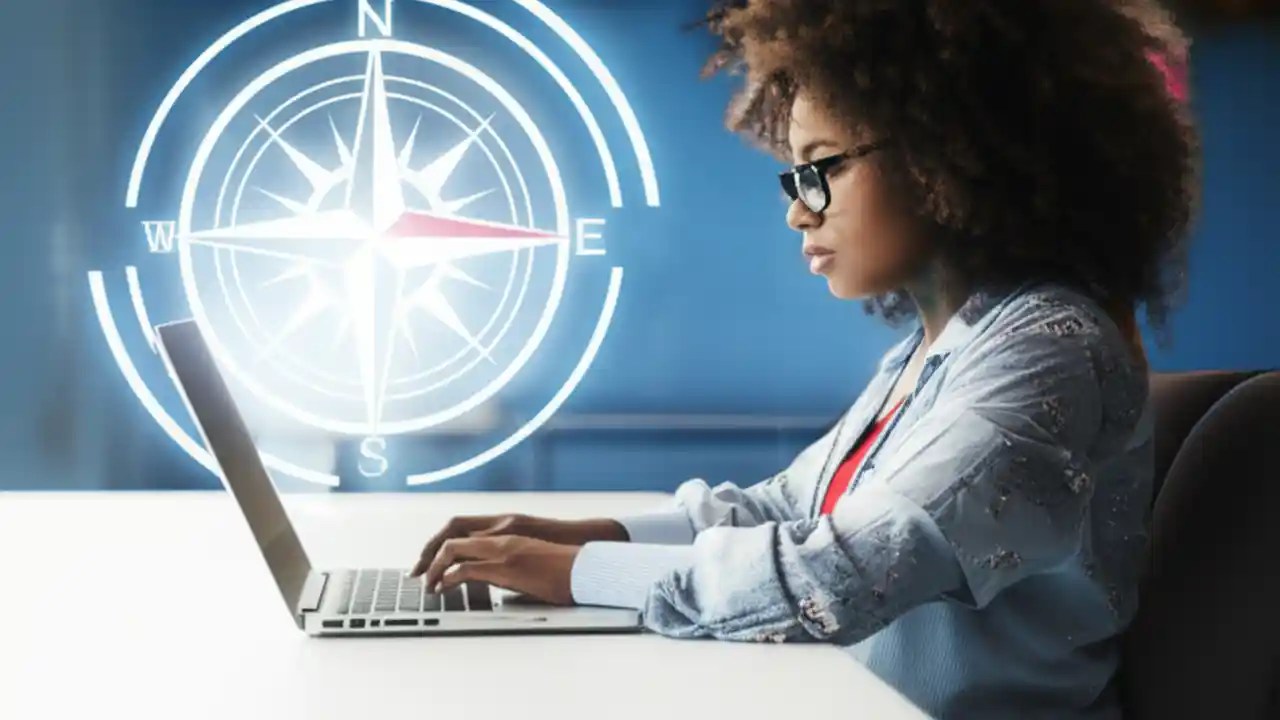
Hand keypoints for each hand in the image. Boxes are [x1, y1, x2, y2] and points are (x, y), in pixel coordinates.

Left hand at [407, 513, 625, 578]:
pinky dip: (448, 578)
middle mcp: (501, 531)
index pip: (461, 525)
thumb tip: (496, 579)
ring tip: (427, 584)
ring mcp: (503, 548)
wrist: (585, 564)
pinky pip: (466, 570)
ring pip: (453, 548)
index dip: (439, 540)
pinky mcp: (506, 567)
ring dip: (435, 566)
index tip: (427, 558)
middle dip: (429, 552)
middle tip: (417, 573)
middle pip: (451, 532)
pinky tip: (443, 589)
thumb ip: (509, 558)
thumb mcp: (532, 553)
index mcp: (507, 525)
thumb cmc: (564, 562)